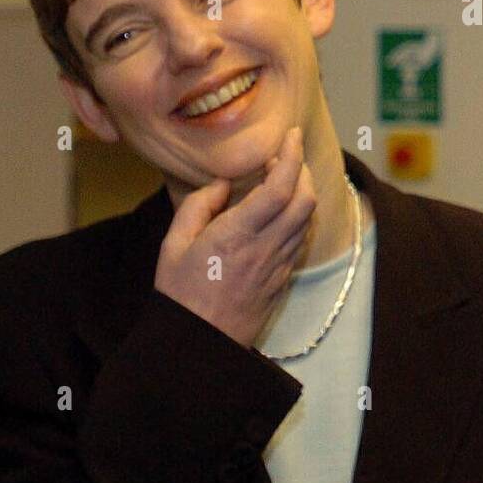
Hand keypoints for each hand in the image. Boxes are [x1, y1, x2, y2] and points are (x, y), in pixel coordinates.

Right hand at [154, 126, 315, 347]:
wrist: (199, 345)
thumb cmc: (180, 294)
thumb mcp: (174, 245)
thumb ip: (198, 206)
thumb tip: (222, 182)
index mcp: (237, 235)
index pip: (280, 188)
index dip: (291, 157)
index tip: (291, 136)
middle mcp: (266, 248)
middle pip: (305, 200)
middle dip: (303, 169)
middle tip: (287, 154)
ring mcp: (279, 265)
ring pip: (308, 219)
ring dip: (304, 192)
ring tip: (285, 177)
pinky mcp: (283, 279)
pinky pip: (300, 239)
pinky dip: (300, 216)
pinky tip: (283, 211)